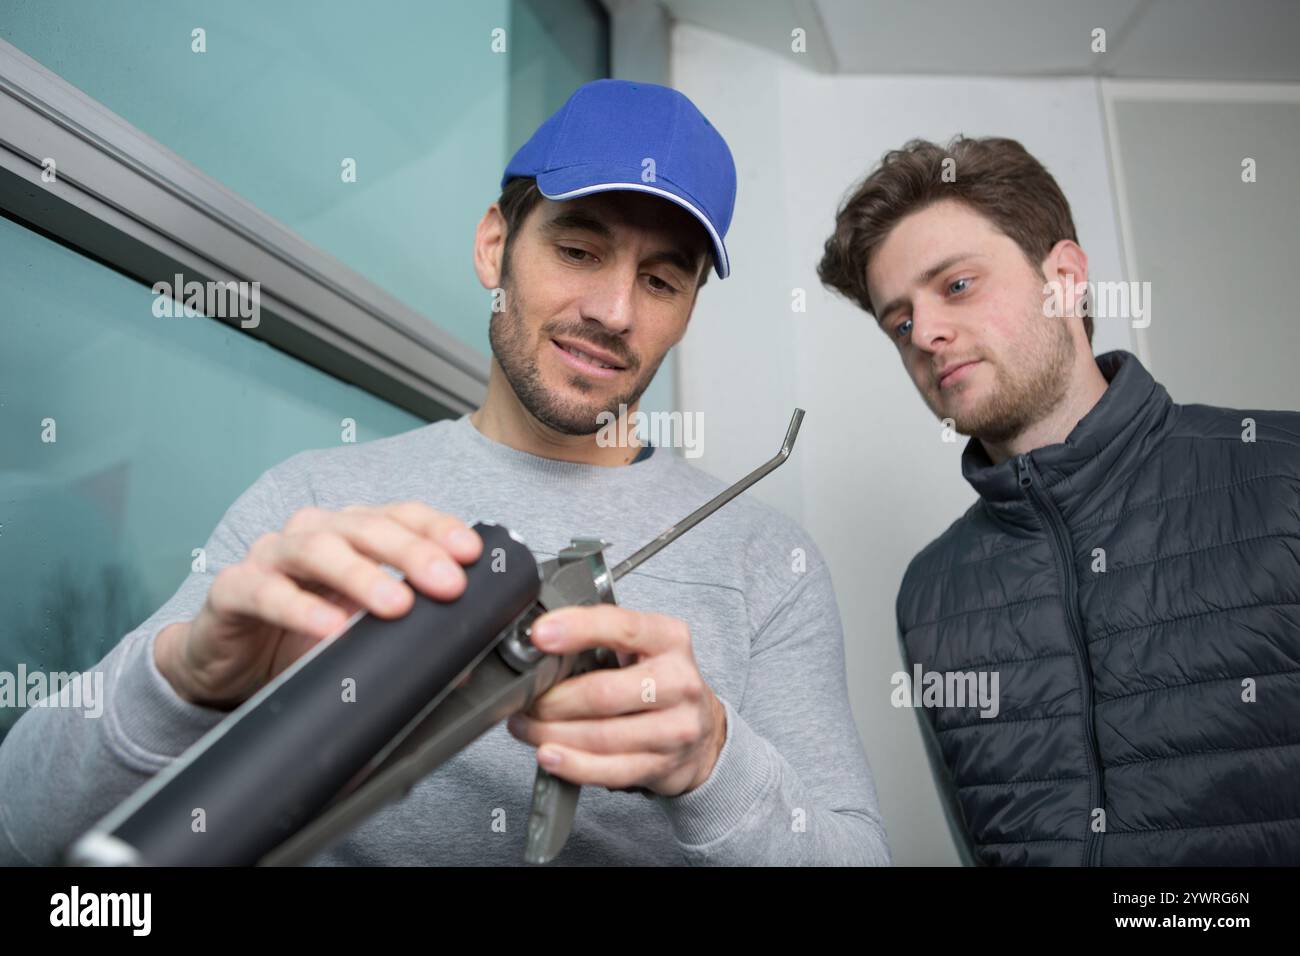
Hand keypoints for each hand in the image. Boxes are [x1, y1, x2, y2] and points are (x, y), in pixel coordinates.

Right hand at [156, 502, 481, 708]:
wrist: (228, 664)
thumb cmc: (301, 638)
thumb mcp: (363, 636)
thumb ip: (408, 637)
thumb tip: (465, 661)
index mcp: (350, 534)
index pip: (400, 515)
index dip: (436, 528)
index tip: (472, 554)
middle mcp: (312, 534)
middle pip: (365, 528)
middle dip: (412, 552)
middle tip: (448, 584)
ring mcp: (269, 557)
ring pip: (317, 549)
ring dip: (360, 575)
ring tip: (396, 605)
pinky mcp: (232, 590)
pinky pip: (264, 591)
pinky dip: (299, 608)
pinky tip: (329, 627)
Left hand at [505, 605, 726, 795]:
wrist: (702, 729)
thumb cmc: (659, 680)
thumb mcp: (641, 645)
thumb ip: (600, 638)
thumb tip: (542, 644)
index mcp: (669, 639)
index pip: (621, 627)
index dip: (577, 629)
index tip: (540, 635)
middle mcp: (679, 681)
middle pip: (603, 693)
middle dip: (553, 700)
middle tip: (527, 700)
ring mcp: (675, 728)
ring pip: (601, 736)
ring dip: (552, 734)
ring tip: (527, 727)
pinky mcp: (663, 765)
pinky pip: (609, 770)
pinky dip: (572, 765)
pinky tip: (550, 755)